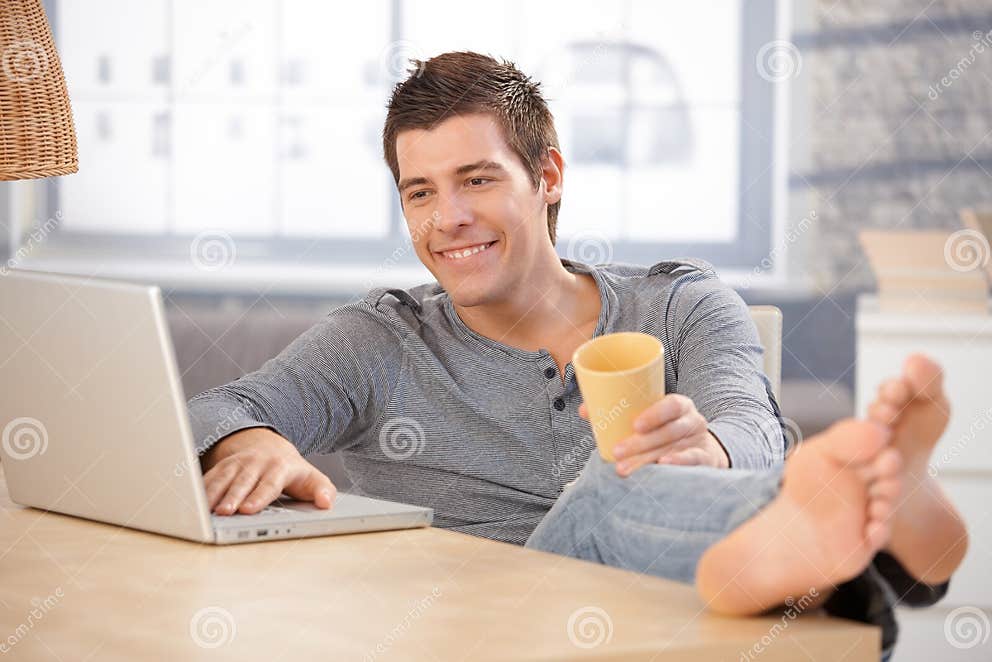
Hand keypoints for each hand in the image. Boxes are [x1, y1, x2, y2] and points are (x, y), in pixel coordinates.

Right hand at [200, 427, 336, 514]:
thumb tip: (327, 503)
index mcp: (280, 467)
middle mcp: (257, 463)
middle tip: (226, 513)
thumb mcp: (312, 478)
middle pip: (243, 481)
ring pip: (223, 477)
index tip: (249, 509)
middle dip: (233, 497)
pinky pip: (208, 476)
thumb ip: (322, 490)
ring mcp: (238, 463)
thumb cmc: (291, 470)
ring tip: (207, 510)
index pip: (269, 484)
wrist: (269, 446)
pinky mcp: (222, 466)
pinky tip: (191, 502)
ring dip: (213, 493)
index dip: (258, 496)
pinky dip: (199, 489)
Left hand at [578, 394, 729, 475]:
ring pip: (674, 449)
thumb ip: (619, 413)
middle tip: (617, 452)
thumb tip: (585, 410)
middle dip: (641, 443)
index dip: (655, 414)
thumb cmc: (665, 430)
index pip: (672, 405)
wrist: (701, 450)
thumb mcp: (650, 418)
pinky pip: (693, 461)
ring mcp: (698, 442)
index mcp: (679, 405)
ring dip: (648, 459)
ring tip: (625, 468)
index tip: (635, 425)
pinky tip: (663, 467)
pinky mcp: (704, 460)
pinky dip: (679, 464)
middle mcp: (692, 421)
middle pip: (669, 431)